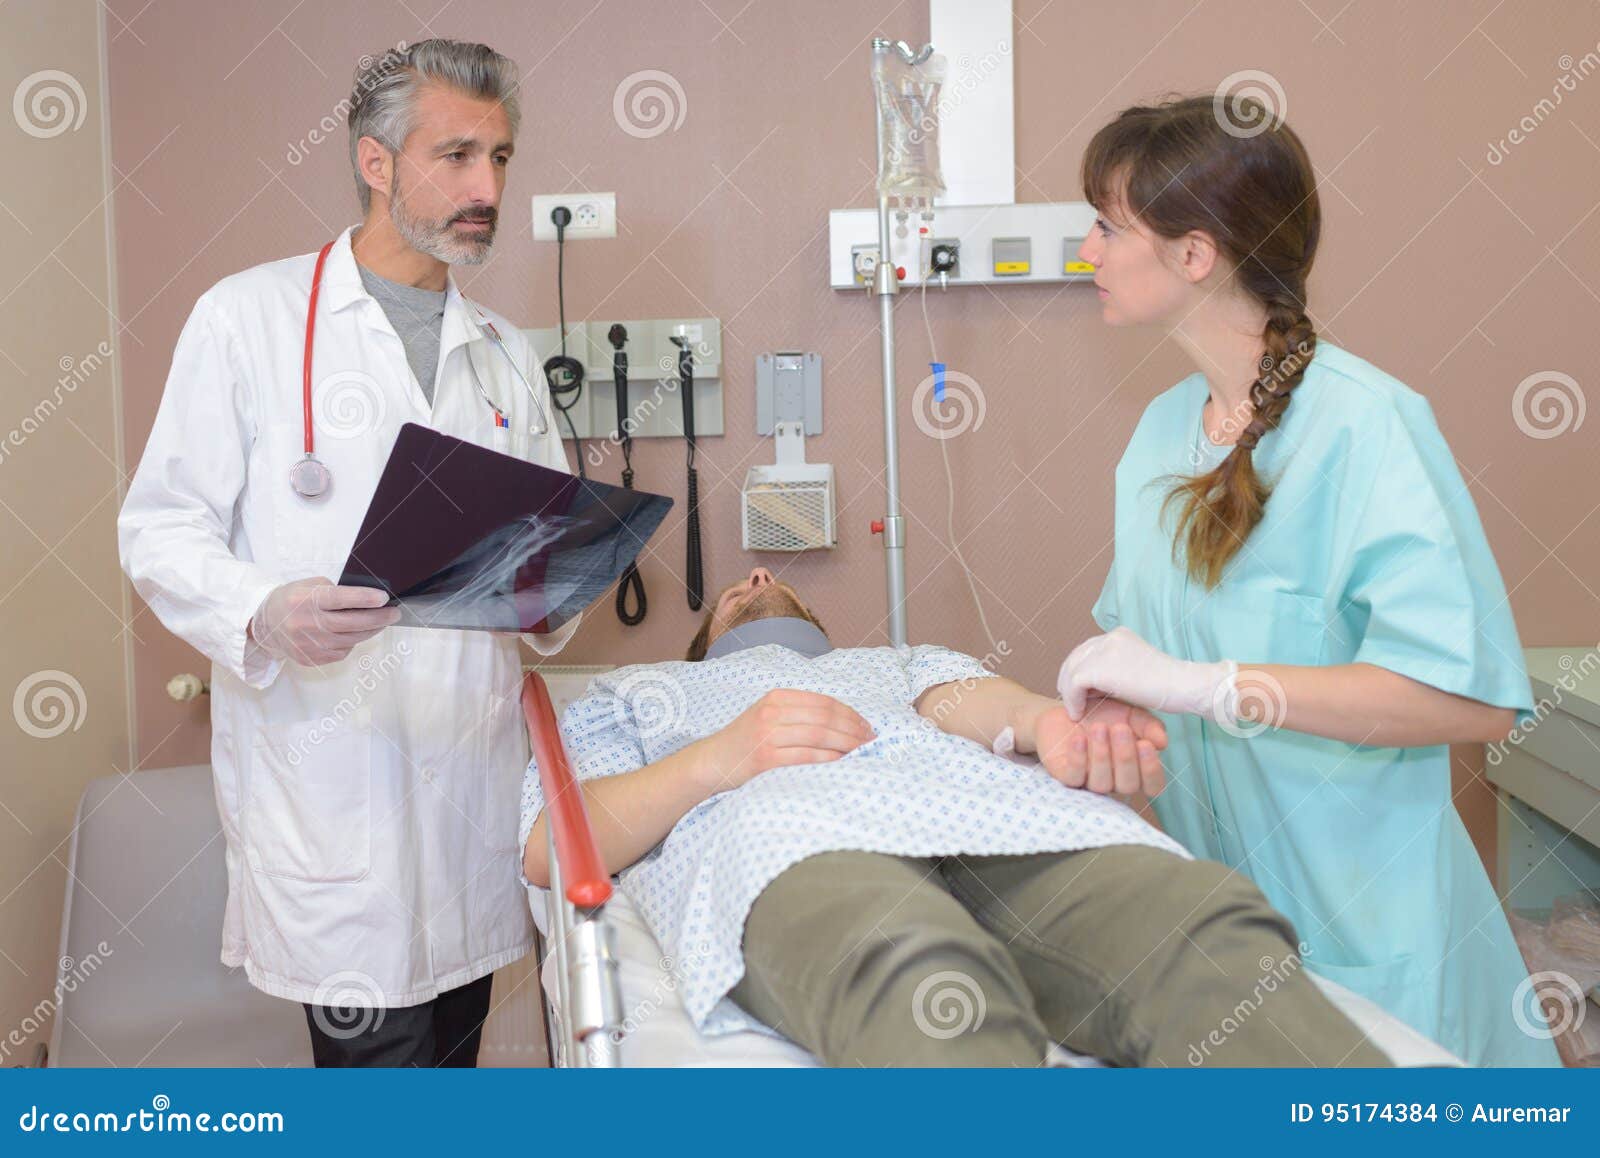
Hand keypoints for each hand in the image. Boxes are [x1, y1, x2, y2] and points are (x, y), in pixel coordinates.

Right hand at [249, 578, 400, 666]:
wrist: (266, 624)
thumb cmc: (293, 600)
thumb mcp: (309, 586)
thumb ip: (336, 591)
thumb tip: (367, 599)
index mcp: (306, 600)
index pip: (340, 599)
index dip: (364, 598)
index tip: (384, 598)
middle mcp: (307, 624)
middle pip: (351, 623)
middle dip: (378, 618)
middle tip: (395, 613)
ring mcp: (309, 644)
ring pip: (351, 640)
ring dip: (370, 631)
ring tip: (381, 622)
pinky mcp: (311, 659)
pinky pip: (341, 652)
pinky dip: (351, 642)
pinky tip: (353, 634)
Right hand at [693, 689, 874, 791]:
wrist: (712, 761)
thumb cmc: (746, 741)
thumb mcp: (769, 715)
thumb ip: (799, 714)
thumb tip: (844, 723)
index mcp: (777, 697)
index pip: (824, 702)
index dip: (851, 714)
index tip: (867, 726)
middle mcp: (772, 712)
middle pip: (826, 717)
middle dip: (853, 729)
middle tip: (871, 740)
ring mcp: (768, 735)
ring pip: (820, 735)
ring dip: (846, 744)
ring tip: (862, 751)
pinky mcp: (766, 758)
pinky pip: (807, 756)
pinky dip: (829, 759)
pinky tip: (842, 762)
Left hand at [1030, 699, 1167, 796]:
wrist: (1068, 708)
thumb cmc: (1103, 714)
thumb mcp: (1130, 714)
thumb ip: (1149, 726)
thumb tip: (1162, 742)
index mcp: (1136, 769)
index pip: (1152, 785)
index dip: (1152, 771)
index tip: (1146, 745)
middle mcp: (1115, 780)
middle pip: (1127, 785)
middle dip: (1125, 757)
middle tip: (1120, 729)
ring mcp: (1090, 781)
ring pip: (1101, 783)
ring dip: (1102, 755)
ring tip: (1099, 728)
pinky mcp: (1066, 776)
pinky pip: (1074, 776)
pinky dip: (1078, 758)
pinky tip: (1079, 739)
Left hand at [1059, 626, 1237, 721]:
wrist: (1184, 686)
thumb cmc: (1169, 686)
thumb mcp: (1138, 670)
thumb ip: (1117, 669)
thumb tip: (1096, 684)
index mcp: (1119, 635)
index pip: (1088, 650)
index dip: (1080, 670)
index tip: (1081, 691)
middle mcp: (1109, 638)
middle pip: (1076, 657)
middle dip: (1070, 680)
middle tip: (1072, 701)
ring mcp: (1104, 650)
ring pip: (1071, 670)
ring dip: (1070, 692)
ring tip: (1076, 710)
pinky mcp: (1099, 668)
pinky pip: (1074, 684)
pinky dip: (1073, 700)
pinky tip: (1078, 713)